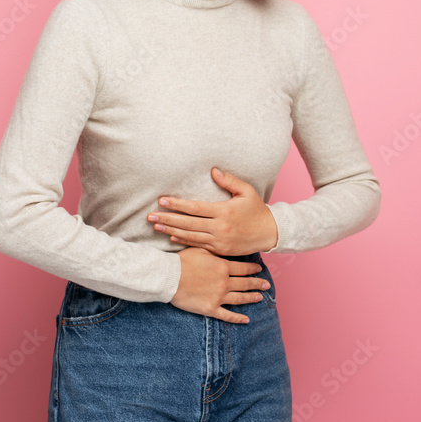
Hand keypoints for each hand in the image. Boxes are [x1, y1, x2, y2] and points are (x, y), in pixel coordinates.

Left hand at [148, 167, 278, 255]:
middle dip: (168, 219)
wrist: (270, 234)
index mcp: (224, 211)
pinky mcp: (220, 251)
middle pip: (188, 224)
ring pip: (190, 236)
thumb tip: (213, 170)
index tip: (162, 200)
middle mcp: (220, 228)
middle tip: (150, 216)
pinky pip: (199, 246)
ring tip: (156, 226)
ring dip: (171, 231)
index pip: (195, 208)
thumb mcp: (246, 191)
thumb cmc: (257, 209)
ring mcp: (219, 241)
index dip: (177, 205)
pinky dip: (184, 242)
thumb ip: (229, 180)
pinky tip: (171, 237)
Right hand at [171, 247, 269, 323]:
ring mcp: (219, 297)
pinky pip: (227, 315)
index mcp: (223, 267)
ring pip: (240, 299)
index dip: (252, 269)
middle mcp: (224, 282)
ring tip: (259, 297)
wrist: (169, 277)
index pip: (243, 268)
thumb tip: (223, 246)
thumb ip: (214, 250)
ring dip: (251, 298)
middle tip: (266, 284)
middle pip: (245, 283)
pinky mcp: (210, 309)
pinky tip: (246, 320)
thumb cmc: (182, 261)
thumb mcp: (200, 249)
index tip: (259, 269)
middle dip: (257, 283)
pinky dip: (237, 318)